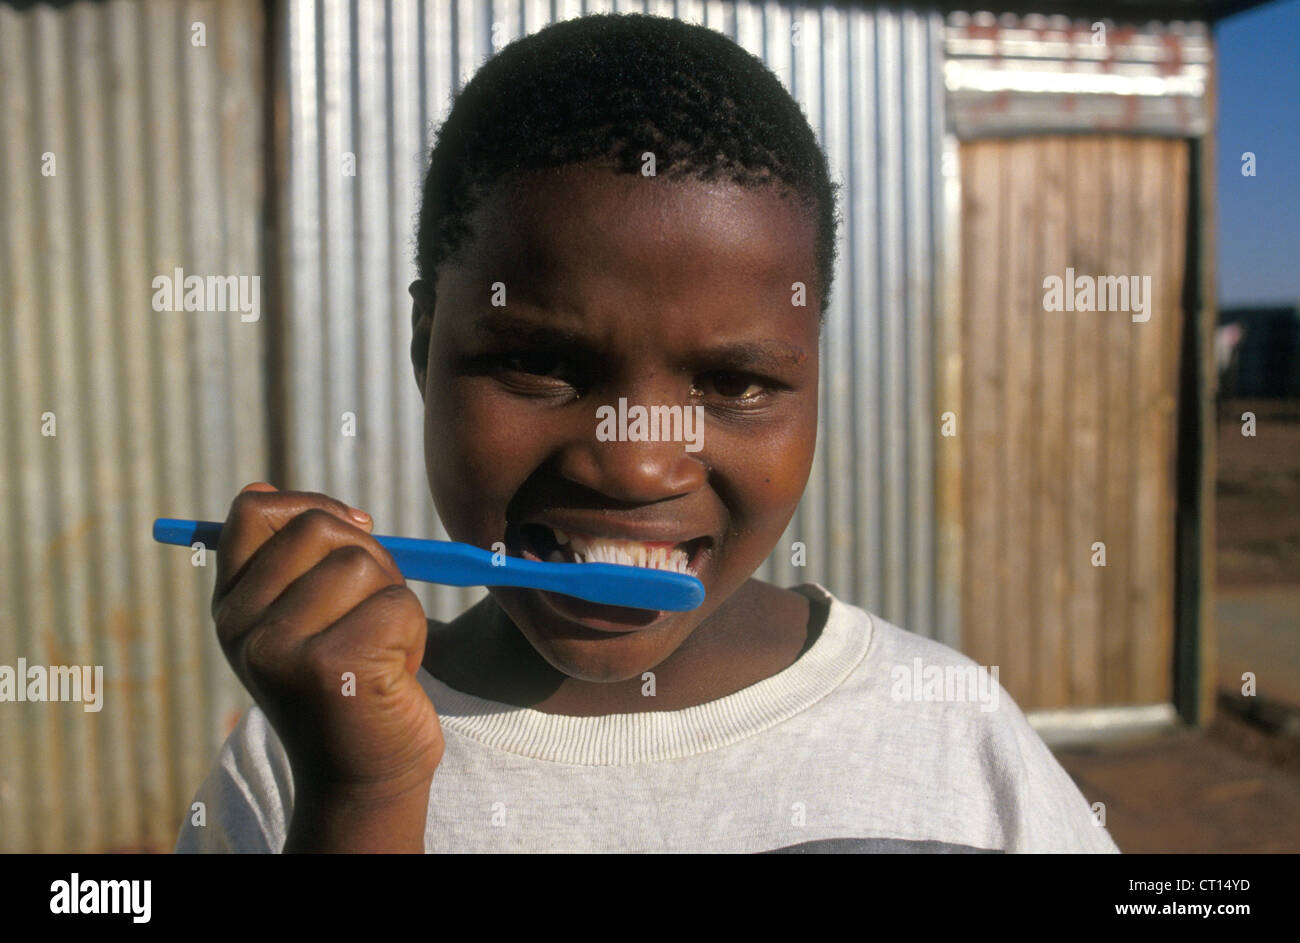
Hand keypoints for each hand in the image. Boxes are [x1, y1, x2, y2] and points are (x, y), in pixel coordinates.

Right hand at [211, 483, 442, 848]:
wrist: (363, 775)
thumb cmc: (346, 683)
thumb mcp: (301, 620)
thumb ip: (291, 563)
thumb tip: (277, 493)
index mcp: (232, 605)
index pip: (254, 510)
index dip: (312, 505)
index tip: (353, 531)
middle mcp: (242, 626)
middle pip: (319, 527)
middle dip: (369, 553)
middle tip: (376, 603)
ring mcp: (281, 648)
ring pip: (364, 564)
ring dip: (394, 599)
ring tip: (380, 648)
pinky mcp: (331, 667)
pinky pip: (397, 604)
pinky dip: (413, 633)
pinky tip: (392, 673)